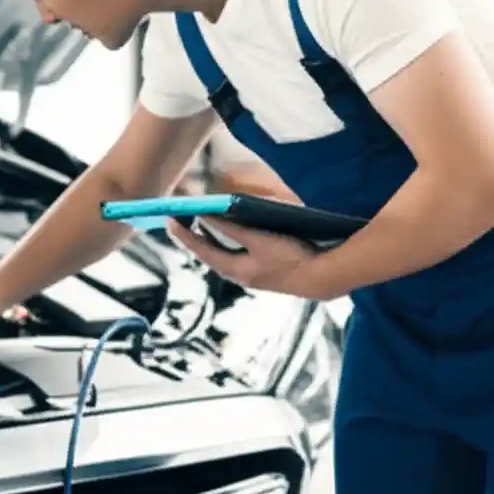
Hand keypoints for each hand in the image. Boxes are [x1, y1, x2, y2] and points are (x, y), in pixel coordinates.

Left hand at [166, 217, 339, 299]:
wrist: (323, 278)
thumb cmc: (291, 257)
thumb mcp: (259, 240)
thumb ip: (233, 227)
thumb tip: (208, 215)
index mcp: (234, 269)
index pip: (201, 250)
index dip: (184, 235)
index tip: (169, 220)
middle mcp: (238, 275)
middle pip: (209, 254)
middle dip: (194, 237)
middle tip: (180, 221)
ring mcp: (251, 276)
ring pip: (222, 256)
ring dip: (210, 240)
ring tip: (199, 224)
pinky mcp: (262, 273)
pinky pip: (235, 256)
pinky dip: (226, 244)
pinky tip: (229, 235)